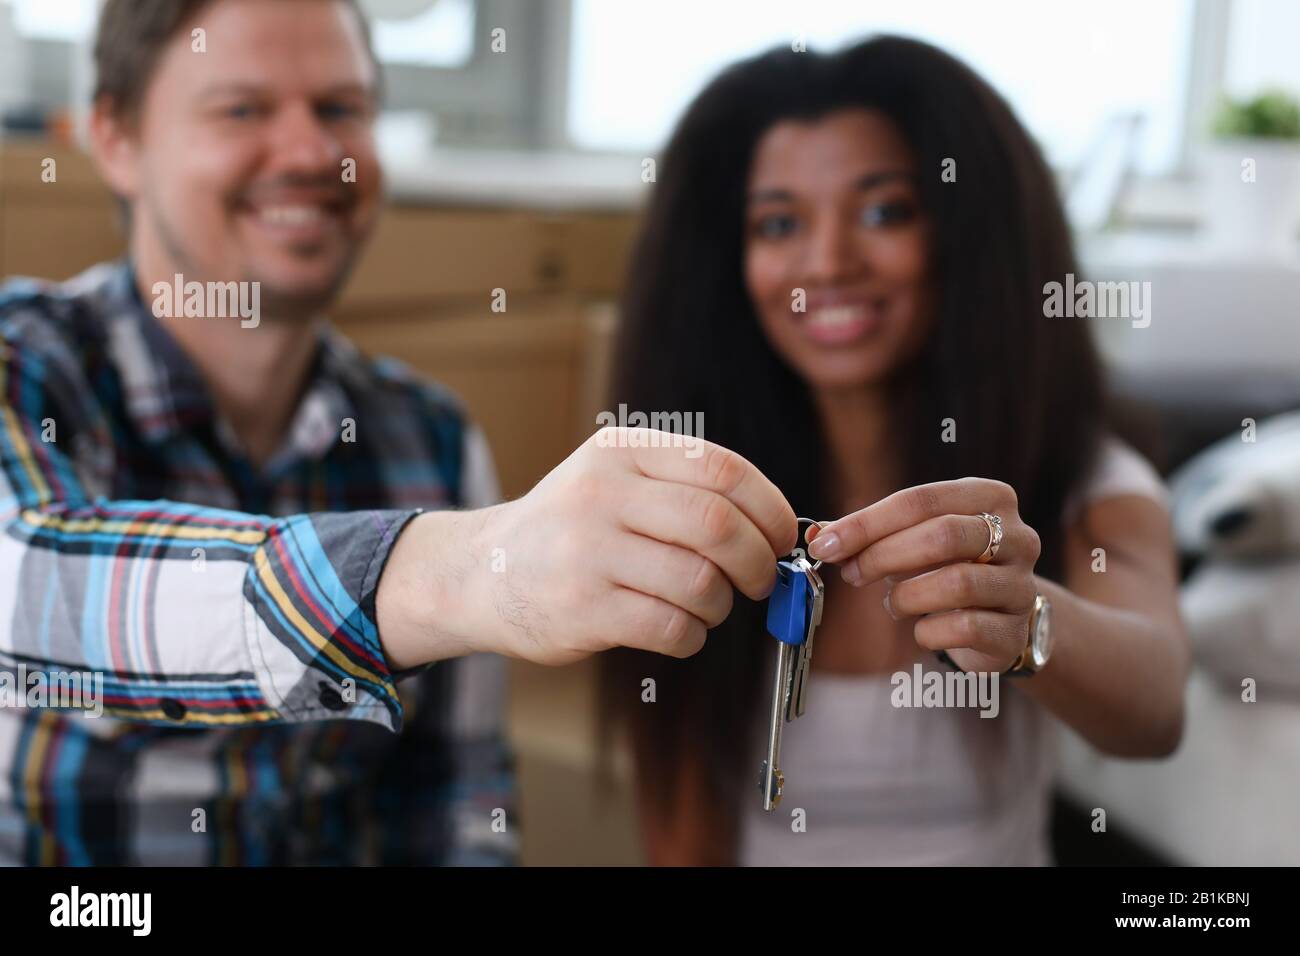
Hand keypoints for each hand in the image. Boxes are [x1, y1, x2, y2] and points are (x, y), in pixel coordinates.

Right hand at [378, 427, 796, 668]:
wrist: (484, 572)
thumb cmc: (573, 529)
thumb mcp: (615, 481)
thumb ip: (685, 489)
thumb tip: (779, 528)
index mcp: (621, 453)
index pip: (723, 470)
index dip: (769, 509)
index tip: (781, 538)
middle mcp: (602, 494)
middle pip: (718, 526)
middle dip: (757, 562)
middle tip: (760, 581)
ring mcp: (588, 552)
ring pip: (700, 582)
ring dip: (723, 604)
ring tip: (709, 606)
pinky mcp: (581, 608)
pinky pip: (671, 627)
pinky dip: (693, 636)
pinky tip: (681, 630)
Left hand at [806, 478, 1040, 672]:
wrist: (1002, 619)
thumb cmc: (949, 566)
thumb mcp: (915, 539)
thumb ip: (871, 535)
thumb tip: (820, 537)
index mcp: (988, 497)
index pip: (920, 500)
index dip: (867, 523)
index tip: (827, 544)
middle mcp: (1016, 535)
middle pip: (943, 535)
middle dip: (884, 556)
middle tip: (852, 573)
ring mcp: (1020, 584)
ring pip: (957, 583)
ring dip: (906, 596)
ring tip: (893, 602)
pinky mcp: (1015, 631)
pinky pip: (964, 627)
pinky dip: (928, 630)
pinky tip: (921, 627)